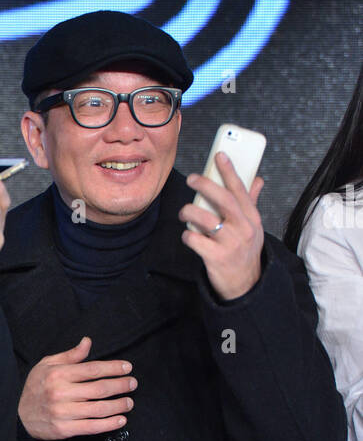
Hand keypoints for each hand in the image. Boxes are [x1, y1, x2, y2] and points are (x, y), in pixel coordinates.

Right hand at [18, 336, 135, 439]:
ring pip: (99, 409)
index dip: (113, 368)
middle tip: (133, 384)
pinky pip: (92, 427)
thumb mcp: (46, 365)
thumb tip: (88, 342)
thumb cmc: (35, 388)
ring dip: (119, 405)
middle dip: (120, 386)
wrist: (18, 416)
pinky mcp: (65, 429)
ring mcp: (63, 412)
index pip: (92, 369)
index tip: (127, 368)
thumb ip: (70, 355)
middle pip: (99, 389)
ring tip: (129, 402)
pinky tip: (121, 420)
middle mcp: (61, 393)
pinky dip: (109, 424)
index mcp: (58, 374)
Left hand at [180, 152, 264, 299]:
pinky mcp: (216, 257)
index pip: (241, 189)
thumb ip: (251, 203)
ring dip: (189, 212)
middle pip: (223, 199)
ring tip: (184, 213)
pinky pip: (194, 239)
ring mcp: (230, 244)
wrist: (246, 285)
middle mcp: (244, 229)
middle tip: (191, 178)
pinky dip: (187, 235)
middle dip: (205, 184)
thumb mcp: (254, 227)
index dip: (229, 171)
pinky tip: (189, 236)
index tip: (219, 155)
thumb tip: (257, 179)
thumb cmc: (246, 251)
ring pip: (204, 219)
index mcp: (252, 218)